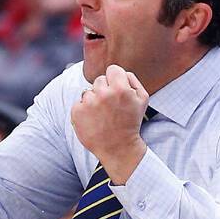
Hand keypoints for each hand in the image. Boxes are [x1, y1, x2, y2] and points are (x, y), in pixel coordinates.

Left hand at [71, 65, 148, 182]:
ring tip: (102, 116)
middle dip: (104, 91)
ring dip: (93, 101)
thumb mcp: (142, 100)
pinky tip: (93, 121)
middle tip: (110, 108)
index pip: (112, 69)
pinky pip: (78, 104)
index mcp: (120, 88)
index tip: (117, 92)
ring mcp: (89, 103)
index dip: (115, 80)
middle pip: (99, 80)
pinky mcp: (77, 113)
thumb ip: (133, 80)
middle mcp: (104, 93)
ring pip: (88, 92)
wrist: (119, 149)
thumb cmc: (131, 123)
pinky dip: (84, 112)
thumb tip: (121, 72)